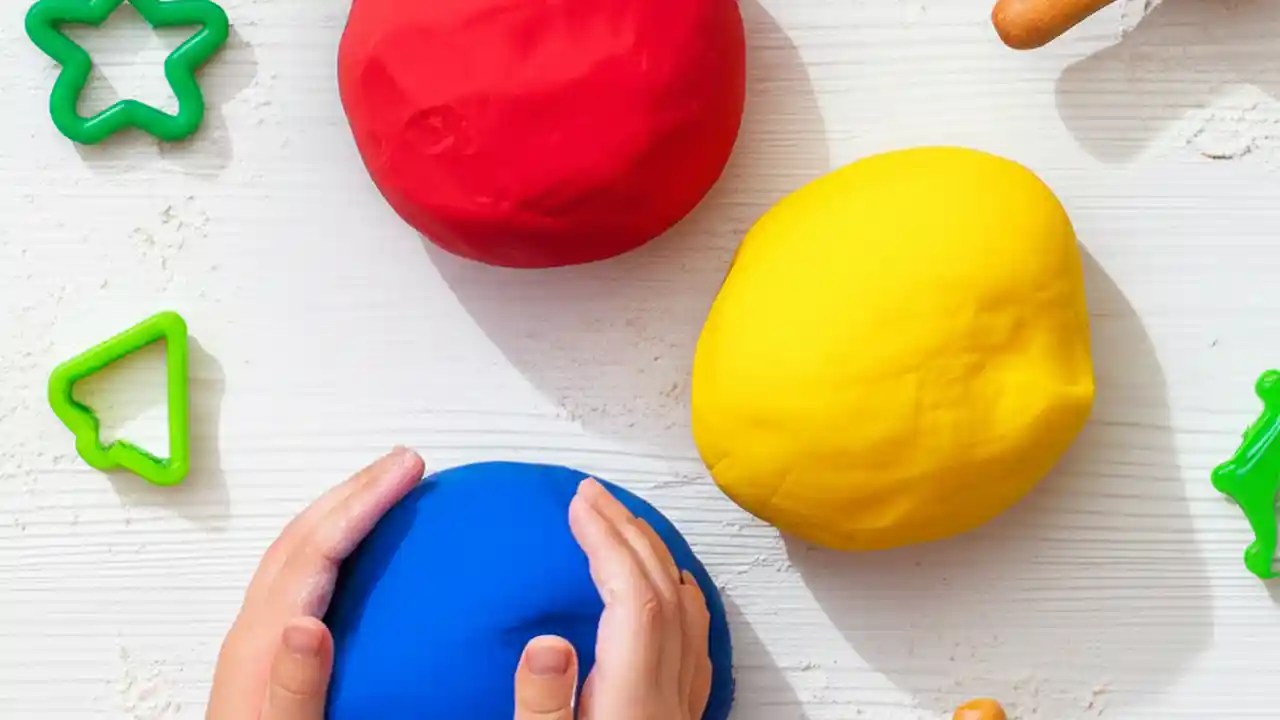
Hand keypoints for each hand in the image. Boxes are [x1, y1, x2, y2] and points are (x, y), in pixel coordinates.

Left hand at [207, 448, 425, 719]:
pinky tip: (370, 563)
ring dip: (344, 513)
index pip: (316, 547)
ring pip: (300, 552)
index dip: (363, 499)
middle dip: (355, 489)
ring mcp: (260, 641)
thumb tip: (306, 624)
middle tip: (406, 465)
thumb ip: (293, 689)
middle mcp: (256, 631)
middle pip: (303, 535)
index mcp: (263, 643)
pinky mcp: (269, 656)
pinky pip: (307, 578)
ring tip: (390, 495)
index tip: (409, 469)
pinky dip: (339, 548)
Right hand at [513, 478, 713, 719]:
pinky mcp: (682, 718)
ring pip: (687, 613)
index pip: (632, 600)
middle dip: (627, 534)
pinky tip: (671, 587)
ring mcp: (681, 707)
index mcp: (632, 702)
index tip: (580, 507)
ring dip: (656, 556)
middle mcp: (667, 698)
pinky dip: (681, 597)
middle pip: (662, 594)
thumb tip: (546, 644)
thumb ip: (543, 706)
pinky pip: (695, 641)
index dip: (607, 544)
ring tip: (626, 524)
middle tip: (593, 496)